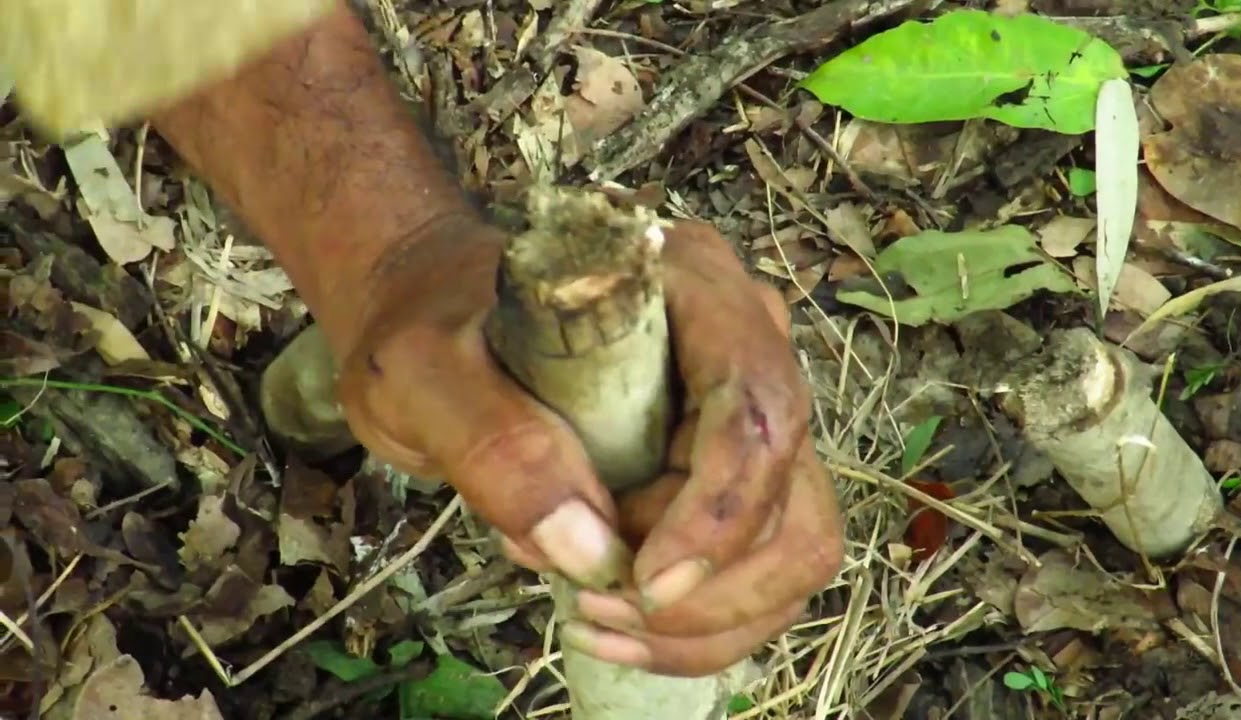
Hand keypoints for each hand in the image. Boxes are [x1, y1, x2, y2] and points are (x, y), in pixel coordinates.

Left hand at [336, 215, 843, 675]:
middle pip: (787, 490)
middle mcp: (746, 343)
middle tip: (594, 602)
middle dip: (706, 580)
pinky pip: (759, 570)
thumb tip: (588, 547)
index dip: (719, 509)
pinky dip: (700, 625)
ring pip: (793, 543)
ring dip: (708, 615)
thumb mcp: (426, 372)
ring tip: (595, 614)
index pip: (754, 405)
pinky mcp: (734, 474)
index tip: (644, 582)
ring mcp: (748, 412)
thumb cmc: (433, 331)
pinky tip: (615, 624)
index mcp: (691, 285)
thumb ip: (496, 443)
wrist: (441, 334)